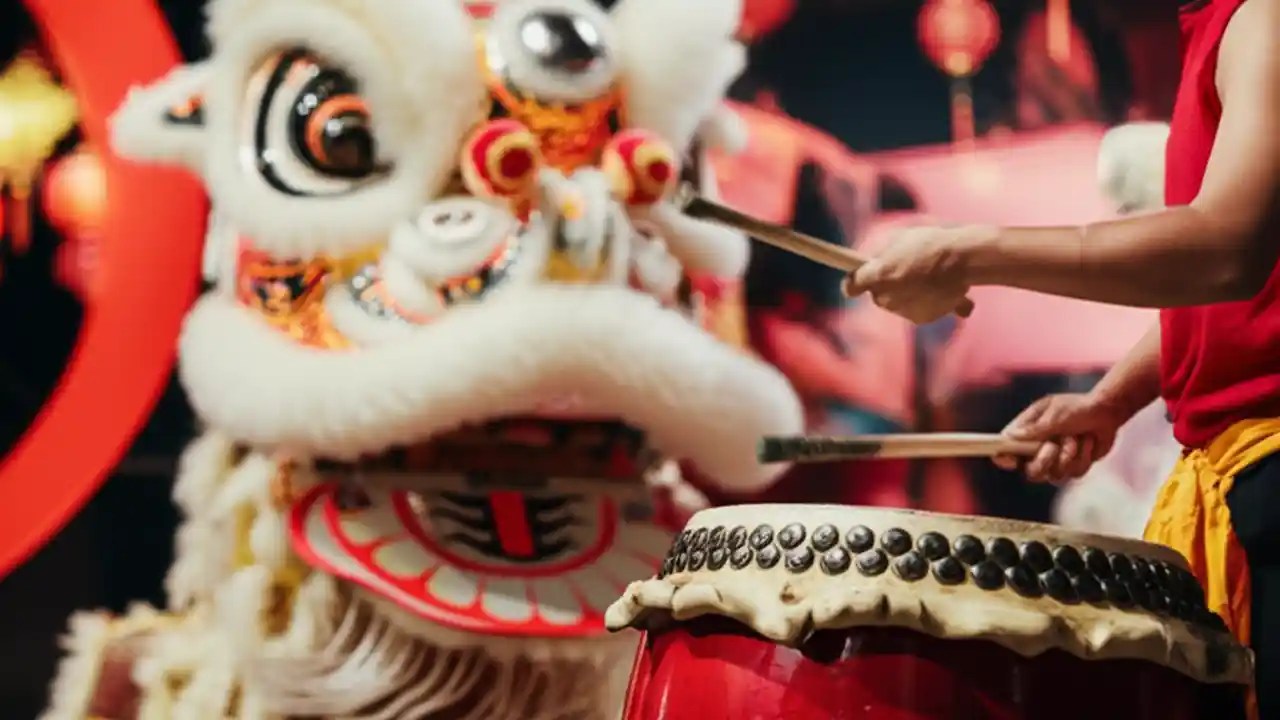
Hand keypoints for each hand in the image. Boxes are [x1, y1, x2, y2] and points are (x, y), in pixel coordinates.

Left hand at [842, 225, 989, 323]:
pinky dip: (927, 302)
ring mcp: (904, 311)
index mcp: (877, 276)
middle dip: (887, 286)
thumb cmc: (931, 243)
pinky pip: (919, 309)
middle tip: (903, 270)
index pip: (851, 286)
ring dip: (907, 294)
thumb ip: (884, 256)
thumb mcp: (901, 239)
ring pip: (898, 304)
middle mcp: (887, 298)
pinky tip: (941, 289)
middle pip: (878, 295)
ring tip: (927, 276)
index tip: (855, 280)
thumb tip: (877, 264)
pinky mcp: (923, 318)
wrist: (964, 260)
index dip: (853, 283)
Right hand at [993, 393, 1129, 483]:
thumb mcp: (1055, 413)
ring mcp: (1056, 460)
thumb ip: (1035, 428)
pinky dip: (1083, 456)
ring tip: (1076, 437)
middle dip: (1043, 461)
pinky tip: (1088, 442)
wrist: (1107, 411)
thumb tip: (1011, 436)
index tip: (1010, 459)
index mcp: (1027, 432)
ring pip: (1055, 475)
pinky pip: (1074, 473)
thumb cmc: (1078, 407)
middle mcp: (1037, 448)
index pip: (1006, 448)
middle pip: (1030, 472)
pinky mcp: (1073, 467)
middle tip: (1052, 446)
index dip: (1004, 458)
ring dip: (1069, 455)